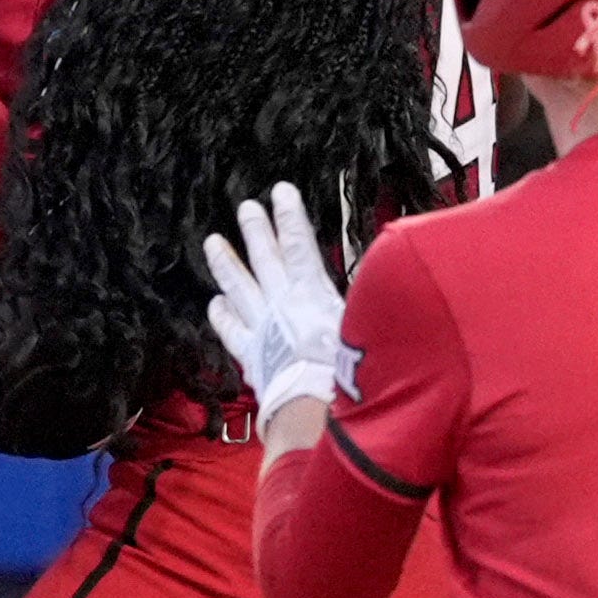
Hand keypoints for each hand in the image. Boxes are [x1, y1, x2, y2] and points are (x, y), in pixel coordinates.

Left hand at [202, 182, 346, 424]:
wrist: (314, 405)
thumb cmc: (345, 368)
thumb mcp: (361, 323)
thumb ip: (362, 298)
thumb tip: (385, 273)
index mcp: (311, 292)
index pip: (298, 244)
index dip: (289, 216)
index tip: (281, 192)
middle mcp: (282, 303)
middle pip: (264, 258)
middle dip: (255, 230)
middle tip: (245, 208)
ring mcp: (262, 327)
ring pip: (238, 287)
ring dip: (226, 263)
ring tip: (212, 242)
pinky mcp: (251, 353)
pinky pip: (231, 329)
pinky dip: (222, 315)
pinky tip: (216, 303)